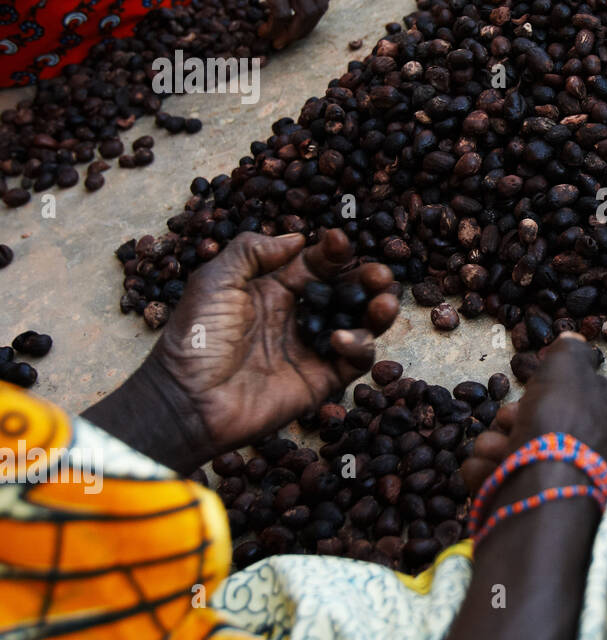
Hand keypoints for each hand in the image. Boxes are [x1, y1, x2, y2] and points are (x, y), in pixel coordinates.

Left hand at [148, 230, 397, 460]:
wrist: (187, 401)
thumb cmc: (195, 339)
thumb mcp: (214, 282)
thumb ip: (251, 252)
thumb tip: (296, 238)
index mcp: (273, 289)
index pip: (314, 264)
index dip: (332, 251)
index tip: (340, 240)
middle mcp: (297, 315)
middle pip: (345, 291)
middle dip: (366, 279)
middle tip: (380, 273)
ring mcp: (311, 348)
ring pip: (358, 323)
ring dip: (376, 310)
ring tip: (385, 300)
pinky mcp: (321, 380)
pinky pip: (353, 360)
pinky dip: (358, 346)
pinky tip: (343, 338)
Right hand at [209, 0, 332, 47]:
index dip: (315, 14)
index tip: (300, 23)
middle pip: (319, 7)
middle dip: (305, 28)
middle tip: (289, 38)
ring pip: (305, 15)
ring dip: (293, 34)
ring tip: (278, 41)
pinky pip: (282, 15)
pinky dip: (275, 29)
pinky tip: (264, 32)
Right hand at [461, 334, 606, 494]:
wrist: (544, 495)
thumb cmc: (562, 422)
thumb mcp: (567, 365)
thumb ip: (570, 350)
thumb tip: (573, 341)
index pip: (585, 394)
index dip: (554, 389)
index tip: (535, 390)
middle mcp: (606, 453)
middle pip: (547, 423)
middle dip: (515, 419)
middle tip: (511, 421)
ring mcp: (573, 487)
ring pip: (519, 451)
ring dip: (497, 446)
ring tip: (497, 451)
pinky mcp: (541, 511)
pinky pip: (505, 481)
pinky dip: (491, 475)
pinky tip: (491, 473)